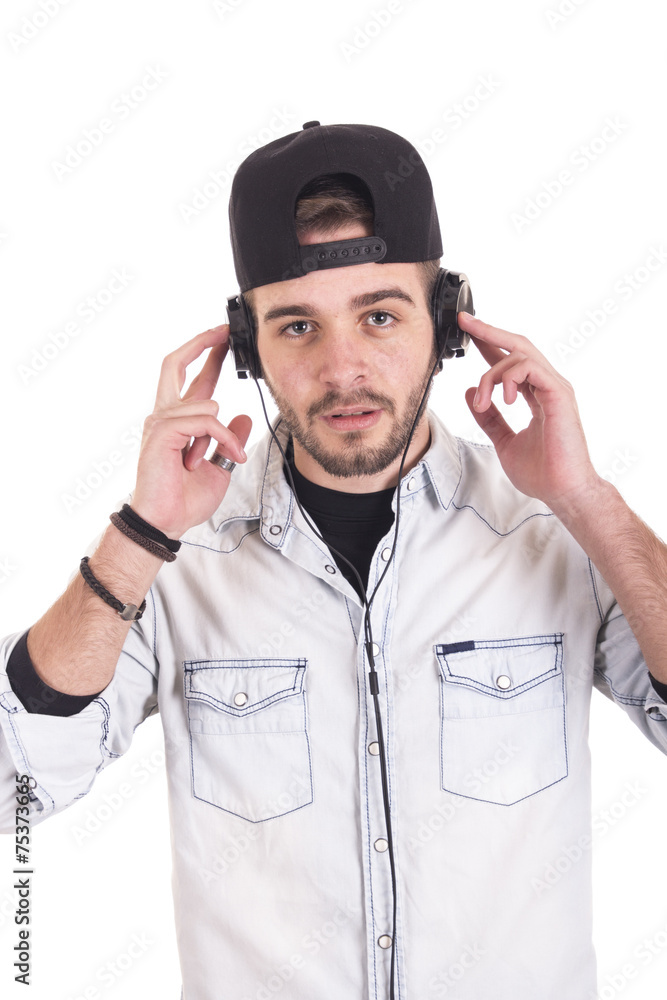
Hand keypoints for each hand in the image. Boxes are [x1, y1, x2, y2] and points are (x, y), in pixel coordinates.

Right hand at [131, 325, 251, 537]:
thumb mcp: (218, 465)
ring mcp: (160, 421)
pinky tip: (229, 457)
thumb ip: (228, 440)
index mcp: (176, 421)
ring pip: (208, 404)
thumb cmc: (183, 498)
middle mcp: (164, 415)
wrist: (166, 521)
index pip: (189, 377)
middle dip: (201, 343)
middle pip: (174, 363)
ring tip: (224, 459)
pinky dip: (222, 439)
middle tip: (224, 332)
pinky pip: (206, 421)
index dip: (205, 354)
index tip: (223, 340)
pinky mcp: (162, 432)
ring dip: (224, 434)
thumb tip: (242, 418)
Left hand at [458, 312, 600, 511]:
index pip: (512, 360)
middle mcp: (547, 386)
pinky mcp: (559, 394)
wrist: (563, 491)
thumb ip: (488, 418)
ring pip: (519, 355)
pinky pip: (531, 368)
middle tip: (466, 322)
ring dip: (492, 373)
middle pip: (518, 345)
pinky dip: (510, 377)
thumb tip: (472, 395)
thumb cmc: (543, 472)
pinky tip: (502, 397)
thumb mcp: (503, 441)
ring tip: (484, 400)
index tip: (468, 331)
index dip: (489, 343)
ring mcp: (555, 388)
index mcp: (537, 395)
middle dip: (489, 331)